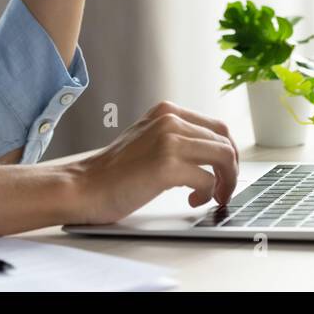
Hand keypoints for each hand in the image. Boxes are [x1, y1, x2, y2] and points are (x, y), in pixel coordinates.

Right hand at [67, 101, 240, 225]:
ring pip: (224, 156)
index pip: (217, 127)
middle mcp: (170, 119)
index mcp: (167, 111)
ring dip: (225, 181)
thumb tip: (214, 156)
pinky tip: (192, 201)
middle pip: (225, 140)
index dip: (228, 152)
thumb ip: (177, 139)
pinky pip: (207, 179)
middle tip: (223, 189)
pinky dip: (207, 194)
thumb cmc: (113, 173)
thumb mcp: (148, 140)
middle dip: (231, 168)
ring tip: (212, 197)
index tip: (224, 172)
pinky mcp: (166, 165)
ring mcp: (169, 140)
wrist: (83, 186)